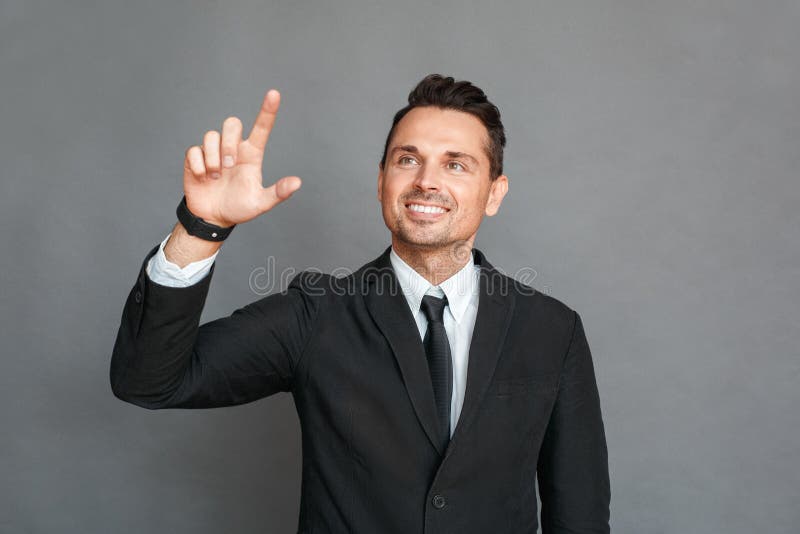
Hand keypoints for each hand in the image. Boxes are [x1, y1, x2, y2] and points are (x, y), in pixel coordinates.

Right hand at [182, 89, 301, 226]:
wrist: (213, 218)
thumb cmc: (239, 208)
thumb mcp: (260, 203)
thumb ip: (278, 193)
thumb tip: (297, 183)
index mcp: (251, 155)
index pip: (261, 128)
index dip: (267, 111)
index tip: (274, 94)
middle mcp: (233, 149)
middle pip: (232, 123)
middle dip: (228, 143)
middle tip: (229, 166)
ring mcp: (213, 152)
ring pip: (211, 135)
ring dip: (213, 158)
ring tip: (215, 177)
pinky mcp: (195, 158)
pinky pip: (194, 150)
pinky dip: (199, 166)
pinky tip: (203, 178)